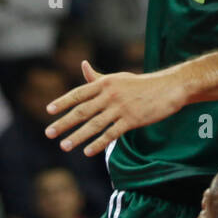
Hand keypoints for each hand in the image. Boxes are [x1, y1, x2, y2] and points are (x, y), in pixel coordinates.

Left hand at [45, 60, 187, 156]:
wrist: (168, 88)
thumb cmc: (140, 85)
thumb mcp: (118, 78)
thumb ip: (98, 77)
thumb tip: (82, 65)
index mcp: (105, 83)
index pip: (79, 93)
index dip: (63, 102)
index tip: (49, 111)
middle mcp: (110, 94)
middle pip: (82, 110)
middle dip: (64, 123)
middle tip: (49, 133)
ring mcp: (120, 108)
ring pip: (94, 124)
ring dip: (77, 136)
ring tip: (64, 146)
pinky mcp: (132, 120)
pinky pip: (111, 134)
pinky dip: (98, 143)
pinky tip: (87, 152)